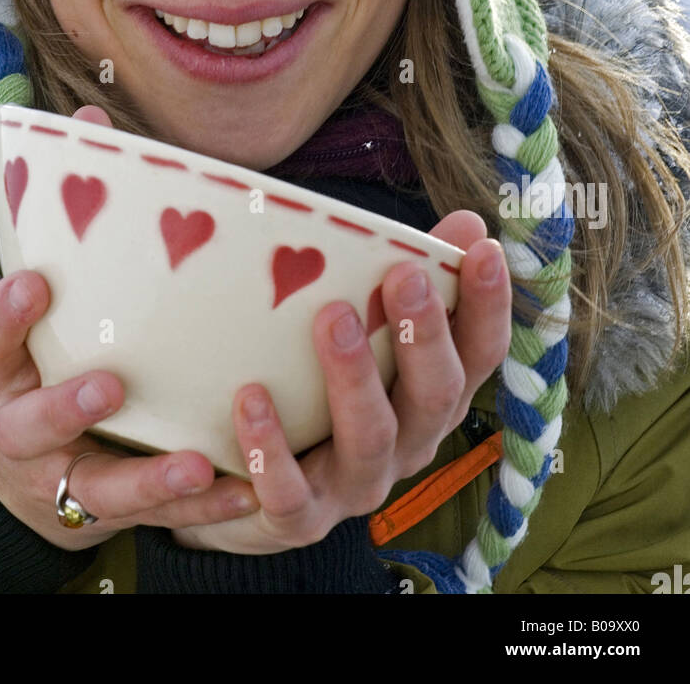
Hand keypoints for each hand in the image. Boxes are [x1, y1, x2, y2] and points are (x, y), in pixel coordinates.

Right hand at [0, 105, 260, 549]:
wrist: (24, 466)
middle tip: (110, 382)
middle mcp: (20, 426)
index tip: (36, 279)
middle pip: (28, 424)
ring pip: (96, 487)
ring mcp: (61, 478)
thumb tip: (89, 114)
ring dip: (146, 475)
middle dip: (66, 405)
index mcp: (2, 365)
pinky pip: (155, 517)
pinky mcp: (107, 511)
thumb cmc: (42, 350)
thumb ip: (65, 217)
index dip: (5, 310)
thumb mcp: (38, 298)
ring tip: (191, 458)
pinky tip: (245, 489)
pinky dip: (201, 508)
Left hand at [171, 210, 509, 553]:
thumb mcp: (371, 333)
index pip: (480, 354)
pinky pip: (289, 492)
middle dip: (425, 336)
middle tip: (405, 276)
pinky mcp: (300, 518)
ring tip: (332, 317)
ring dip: (354, 378)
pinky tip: (250, 398)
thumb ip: (413, 279)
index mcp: (434, 397)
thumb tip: (466, 220)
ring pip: (371, 438)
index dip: (488, 305)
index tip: (484, 249)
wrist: (254, 494)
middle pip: (436, 396)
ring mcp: (357, 485)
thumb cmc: (323, 389)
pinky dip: (271, 448)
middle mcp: (410, 444)